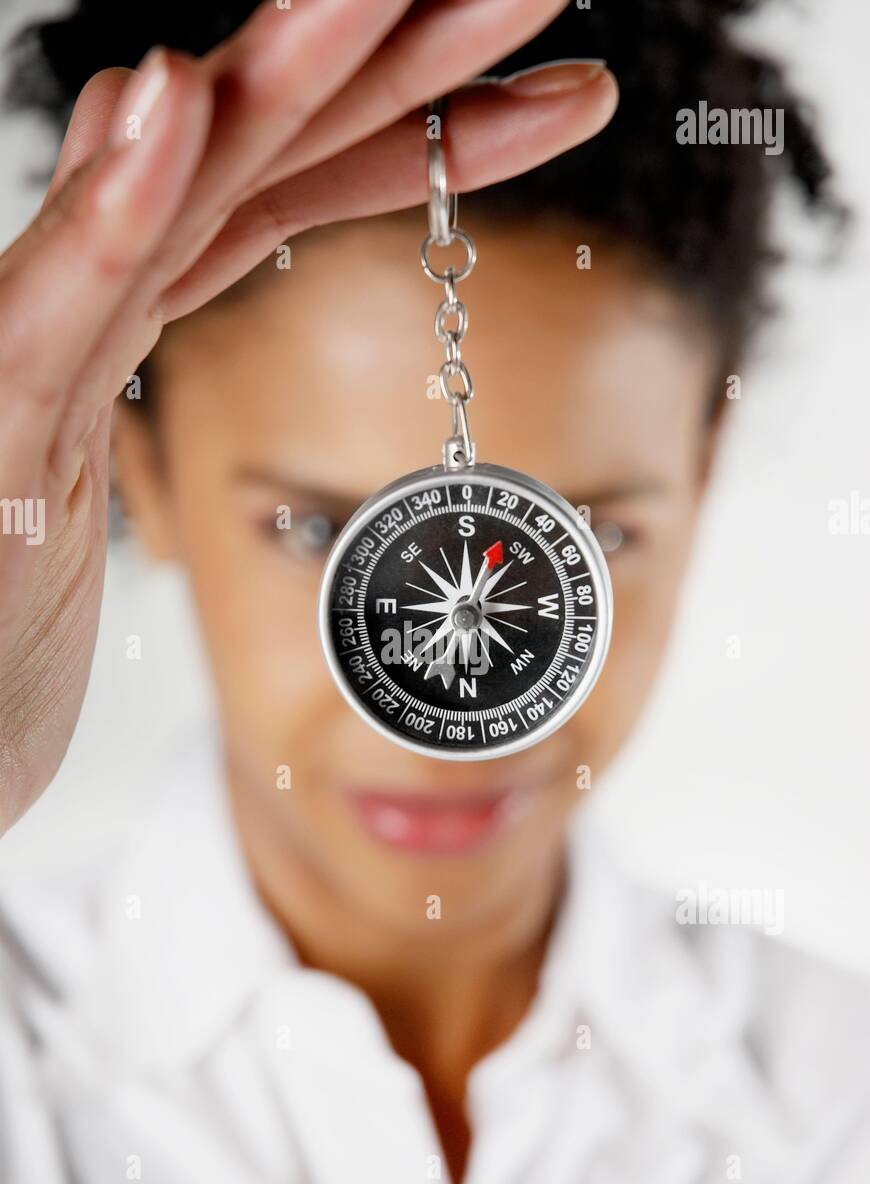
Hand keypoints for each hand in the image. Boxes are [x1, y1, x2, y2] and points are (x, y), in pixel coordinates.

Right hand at [0, 0, 617, 831]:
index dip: (418, 129)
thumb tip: (178, 282)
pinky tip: (166, 107)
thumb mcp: (79, 510)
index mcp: (116, 328)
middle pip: (247, 159)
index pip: (285, 196)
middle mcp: (72, 317)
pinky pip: (40, 323)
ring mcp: (12, 367)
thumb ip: (117, 381)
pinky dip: (105, 216)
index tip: (554, 90)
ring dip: (270, 81)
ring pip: (157, 204)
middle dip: (389, 59)